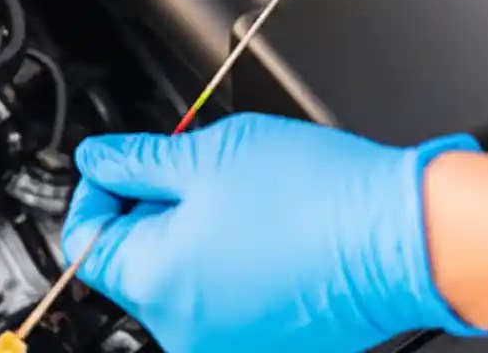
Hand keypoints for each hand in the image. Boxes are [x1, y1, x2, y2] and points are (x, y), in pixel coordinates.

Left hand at [60, 113, 482, 352]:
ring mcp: (227, 349)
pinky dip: (235, 269)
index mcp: (155, 283)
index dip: (99, 190)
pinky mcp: (268, 349)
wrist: (401, 237)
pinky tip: (269, 235)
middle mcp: (183, 334)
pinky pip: (227, 306)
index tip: (122, 164)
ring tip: (245, 202)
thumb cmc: (316, 198)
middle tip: (198, 171)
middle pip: (137, 263)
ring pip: (184, 284)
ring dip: (197, 239)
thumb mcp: (207, 154)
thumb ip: (136, 160)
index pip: (86, 240)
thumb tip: (98, 160)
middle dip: (156, 210)